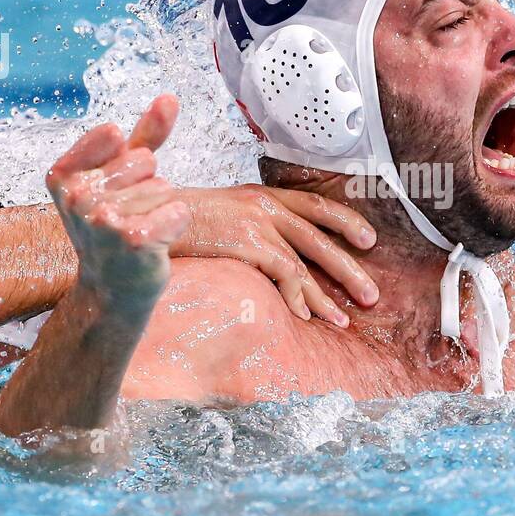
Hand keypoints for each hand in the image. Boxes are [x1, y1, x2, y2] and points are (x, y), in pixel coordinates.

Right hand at [45, 95, 189, 317]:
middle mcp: (75, 195)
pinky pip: (178, 210)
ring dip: (160, 211)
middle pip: (145, 162)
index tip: (112, 192)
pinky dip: (175, 226)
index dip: (128, 163)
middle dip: (148, 189)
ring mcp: (101, 219)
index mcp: (62, 174)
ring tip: (136, 233)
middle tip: (128, 218)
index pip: (115, 137)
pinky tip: (153, 245)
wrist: (114, 288)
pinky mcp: (132, 240)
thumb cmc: (117, 227)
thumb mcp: (124, 177)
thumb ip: (145, 135)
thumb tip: (169, 97)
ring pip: (163, 188)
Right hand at [118, 94, 379, 326]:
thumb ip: (243, 224)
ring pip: (308, 263)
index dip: (345, 222)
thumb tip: (263, 249)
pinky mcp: (249, 243)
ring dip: (328, 296)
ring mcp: (258, 223)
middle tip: (373, 295)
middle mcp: (264, 205)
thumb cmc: (171, 221)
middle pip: (322, 236)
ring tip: (345, 322)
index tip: (368, 240)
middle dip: (350, 268)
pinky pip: (286, 274)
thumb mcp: (215, 212)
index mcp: (260, 194)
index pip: (315, 205)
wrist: (141, 217)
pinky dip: (298, 299)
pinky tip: (307, 319)